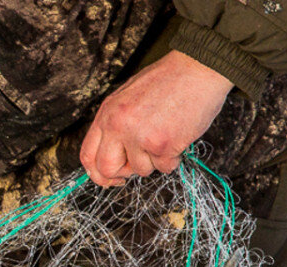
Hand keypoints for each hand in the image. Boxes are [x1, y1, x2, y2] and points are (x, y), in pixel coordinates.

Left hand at [81, 50, 233, 186]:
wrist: (198, 68)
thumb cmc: (167, 80)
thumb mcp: (127, 97)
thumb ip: (115, 124)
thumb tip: (110, 155)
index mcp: (107, 114)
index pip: (87, 155)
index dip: (96, 173)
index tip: (109, 177)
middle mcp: (118, 126)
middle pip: (107, 169)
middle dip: (123, 173)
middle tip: (137, 164)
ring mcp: (139, 136)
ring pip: (140, 170)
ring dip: (154, 160)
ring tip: (164, 135)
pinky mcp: (163, 144)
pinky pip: (165, 167)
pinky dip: (173, 158)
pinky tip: (178, 136)